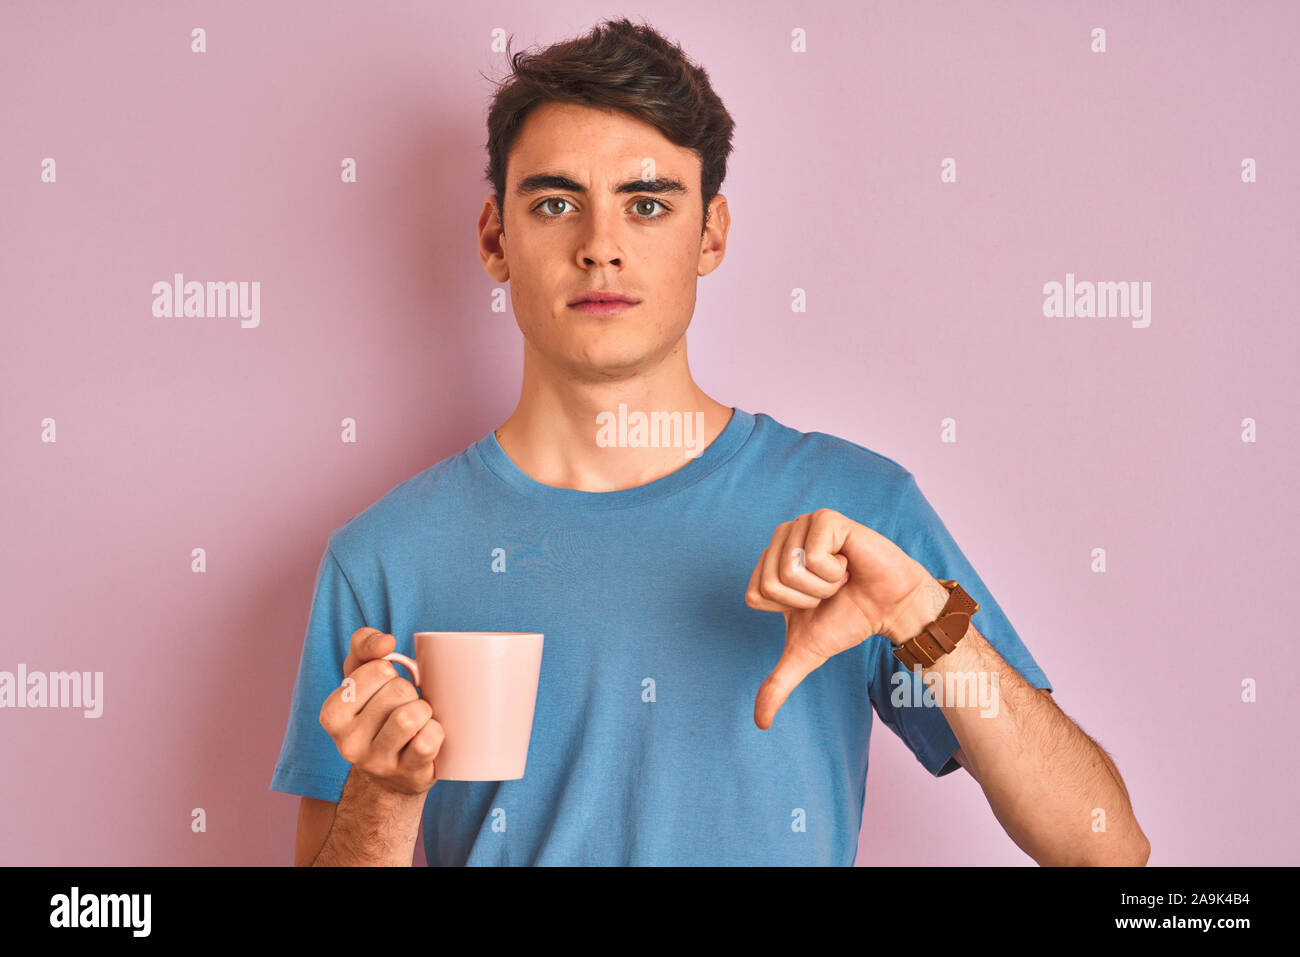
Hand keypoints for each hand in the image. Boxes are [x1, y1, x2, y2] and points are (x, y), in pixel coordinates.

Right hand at [318, 627, 445, 795]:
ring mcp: (377, 763)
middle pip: (399, 690)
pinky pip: (428, 741)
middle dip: (410, 692)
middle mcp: (347, 743)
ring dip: (425, 710)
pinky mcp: (407, 776)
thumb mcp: (362, 675)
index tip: (383, 690)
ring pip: (411, 716)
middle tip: (403, 707)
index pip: (379, 669)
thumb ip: (364, 644)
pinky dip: (437, 732)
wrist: (392, 775)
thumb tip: (386, 641)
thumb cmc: (377, 712)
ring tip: (417, 720)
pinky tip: (427, 738)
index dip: (391, 673)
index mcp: (332, 713)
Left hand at [744, 508, 932, 728]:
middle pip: (770, 583)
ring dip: (823, 585)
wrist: (891, 609)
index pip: (754, 596)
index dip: (788, 610)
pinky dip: (836, 571)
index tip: (813, 603)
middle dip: (806, 598)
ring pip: (789, 571)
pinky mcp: (826, 518)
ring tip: (841, 577)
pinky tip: (850, 564)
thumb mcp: (807, 653)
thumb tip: (760, 723)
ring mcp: (803, 524)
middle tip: (830, 590)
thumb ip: (779, 682)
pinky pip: (812, 557)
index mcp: (769, 564)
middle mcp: (782, 538)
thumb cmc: (848, 621)